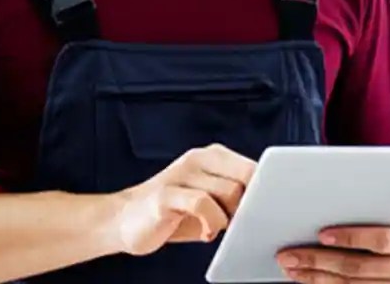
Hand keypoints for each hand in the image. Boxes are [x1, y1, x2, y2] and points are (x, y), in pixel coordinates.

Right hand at [108, 144, 256, 255]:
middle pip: (247, 177)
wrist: (123, 220)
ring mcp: (181, 174)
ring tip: (214, 227)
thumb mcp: (209, 200)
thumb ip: (234, 196)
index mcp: (213, 156)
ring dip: (228, 217)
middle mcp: (198, 158)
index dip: (266, 191)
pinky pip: (203, 204)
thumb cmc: (172, 213)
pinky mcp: (166, 194)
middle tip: (235, 222)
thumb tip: (266, 204)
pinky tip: (205, 233)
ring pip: (228, 191)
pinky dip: (211, 223)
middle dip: (248, 205)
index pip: (254, 167)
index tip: (263, 210)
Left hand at [277, 199, 389, 282]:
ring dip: (314, 275)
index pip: (382, 240)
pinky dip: (320, 282)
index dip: (352, 238)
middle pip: (358, 267)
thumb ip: (367, 199)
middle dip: (319, 260)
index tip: (321, 234)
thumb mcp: (388, 199)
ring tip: (289, 264)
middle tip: (288, 254)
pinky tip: (301, 274)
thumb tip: (324, 191)